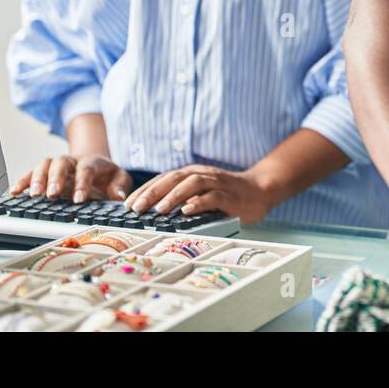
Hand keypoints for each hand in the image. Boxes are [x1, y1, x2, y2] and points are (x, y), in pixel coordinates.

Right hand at [10, 154, 132, 202]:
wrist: (96, 166)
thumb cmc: (107, 175)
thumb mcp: (120, 178)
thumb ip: (120, 185)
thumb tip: (118, 196)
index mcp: (91, 162)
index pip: (86, 169)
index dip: (82, 183)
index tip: (79, 199)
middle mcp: (72, 162)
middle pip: (61, 163)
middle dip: (56, 178)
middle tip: (52, 194)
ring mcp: (57, 166)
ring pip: (44, 165)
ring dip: (37, 179)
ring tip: (33, 195)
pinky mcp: (45, 173)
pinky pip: (30, 173)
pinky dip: (21, 182)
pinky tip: (14, 193)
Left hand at [124, 164, 276, 224]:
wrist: (260, 190)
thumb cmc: (227, 195)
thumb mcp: (201, 195)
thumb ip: (182, 199)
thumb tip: (154, 212)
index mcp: (192, 174)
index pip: (163, 179)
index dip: (144, 190)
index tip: (128, 204)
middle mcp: (202, 175)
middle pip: (173, 178)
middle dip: (152, 192)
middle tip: (135, 208)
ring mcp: (217, 184)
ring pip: (191, 184)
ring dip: (173, 195)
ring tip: (158, 210)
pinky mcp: (230, 196)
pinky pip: (213, 197)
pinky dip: (198, 203)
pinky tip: (186, 211)